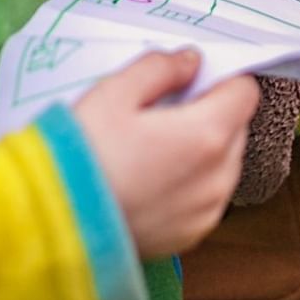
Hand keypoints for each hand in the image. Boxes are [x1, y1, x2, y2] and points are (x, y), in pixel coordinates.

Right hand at [74, 50, 259, 257]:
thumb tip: (191, 62)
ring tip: (153, 150)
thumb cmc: (82, 156)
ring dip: (204, 151)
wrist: (54, 227)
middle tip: (162, 114)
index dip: (220, 80)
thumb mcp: (114, 94)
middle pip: (236, 128)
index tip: (189, 82)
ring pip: (225, 165)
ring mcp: (206, 212)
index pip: (245, 92)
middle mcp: (218, 177)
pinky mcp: (190, 237)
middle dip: (210, 113)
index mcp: (207, 135)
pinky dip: (191, 185)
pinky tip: (151, 181)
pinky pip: (207, 198)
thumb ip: (159, 68)